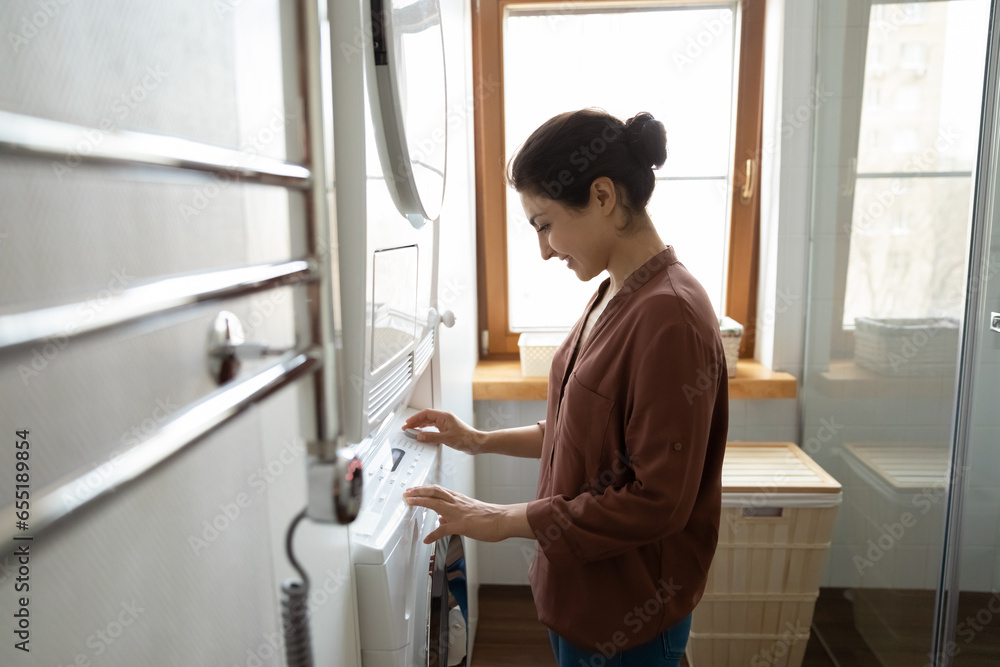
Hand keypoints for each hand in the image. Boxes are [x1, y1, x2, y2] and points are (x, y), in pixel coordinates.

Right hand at [402, 409, 489, 453]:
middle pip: (426, 418)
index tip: (408, 422)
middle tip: (407, 427)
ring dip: (420, 426)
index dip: (416, 418)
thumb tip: (419, 436)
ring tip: (412, 431)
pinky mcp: (447, 431)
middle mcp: (444, 419)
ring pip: (429, 423)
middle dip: (416, 422)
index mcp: (444, 416)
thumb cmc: (466, 438)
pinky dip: (426, 431)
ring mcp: (446, 424)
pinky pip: (433, 429)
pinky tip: (422, 435)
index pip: (426, 414)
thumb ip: (431, 437)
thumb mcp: (446, 438)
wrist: (476, 443)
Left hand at [403, 485, 530, 543]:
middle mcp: (457, 502)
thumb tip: (441, 520)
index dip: (424, 489)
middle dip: (418, 491)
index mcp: (459, 499)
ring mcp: (458, 513)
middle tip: (407, 492)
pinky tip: (427, 539)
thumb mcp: (469, 511)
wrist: (503, 519)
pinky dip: (433, 535)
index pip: (438, 490)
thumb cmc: (490, 516)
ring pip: (436, 503)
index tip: (413, 489)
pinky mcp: (461, 525)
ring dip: (421, 501)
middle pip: (434, 492)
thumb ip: (453, 514)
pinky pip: (444, 530)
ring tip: (409, 501)